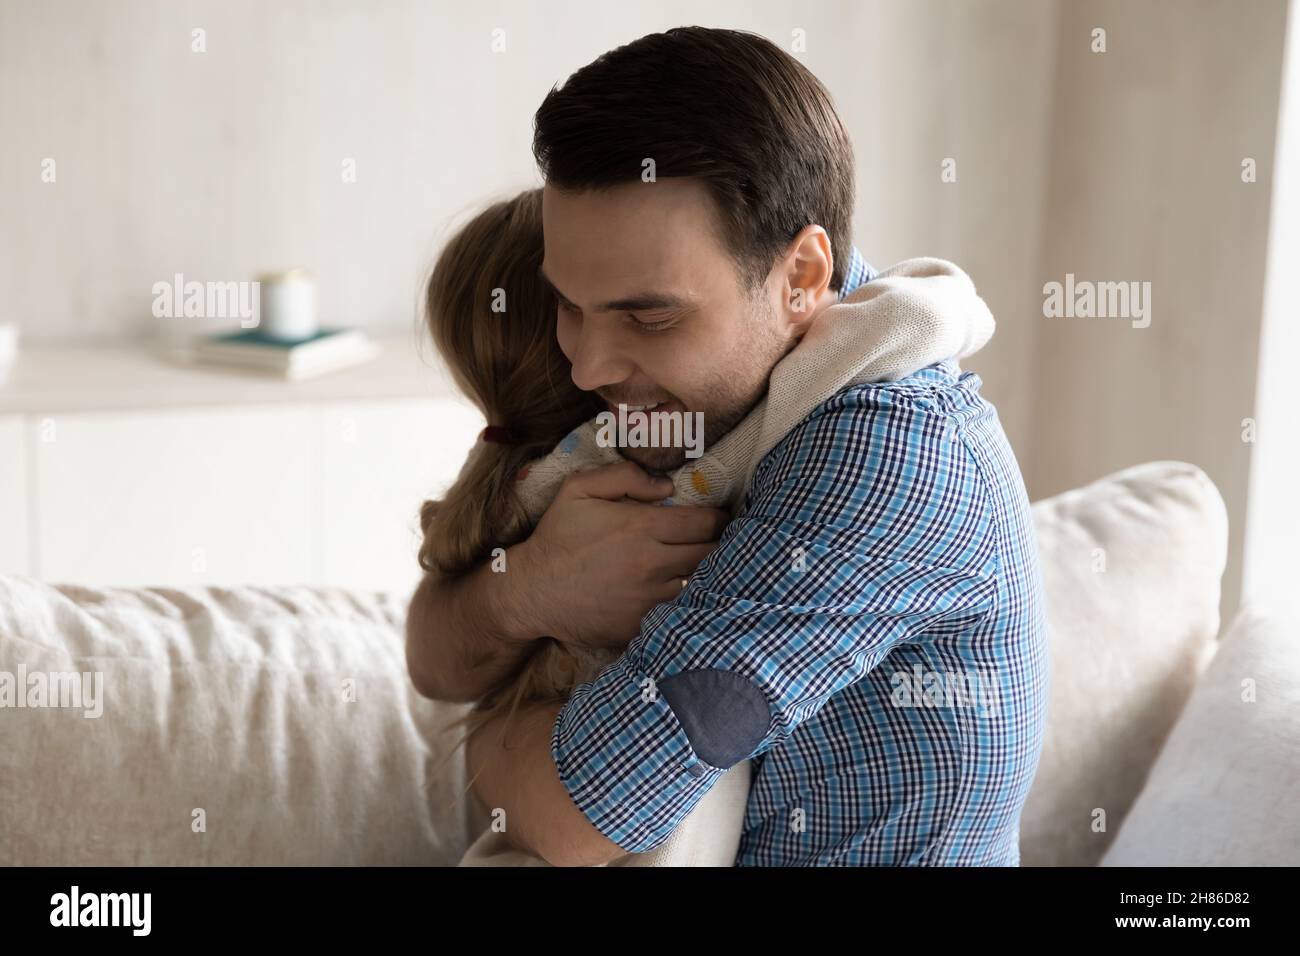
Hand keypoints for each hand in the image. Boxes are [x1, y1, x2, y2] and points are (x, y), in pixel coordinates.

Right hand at [508, 460, 727, 651]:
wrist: (531, 591)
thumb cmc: (557, 537)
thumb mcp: (578, 489)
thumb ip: (624, 476)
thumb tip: (667, 487)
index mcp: (641, 527)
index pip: (705, 523)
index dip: (719, 519)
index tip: (719, 519)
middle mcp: (651, 564)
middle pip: (713, 555)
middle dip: (721, 546)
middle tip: (719, 542)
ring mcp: (648, 599)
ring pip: (701, 587)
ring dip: (707, 576)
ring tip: (706, 568)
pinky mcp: (642, 626)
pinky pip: (679, 614)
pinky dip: (686, 604)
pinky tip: (683, 597)